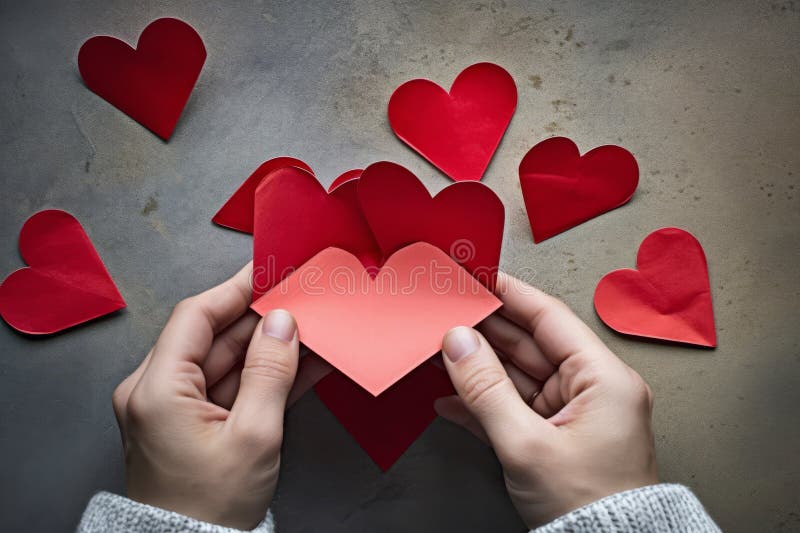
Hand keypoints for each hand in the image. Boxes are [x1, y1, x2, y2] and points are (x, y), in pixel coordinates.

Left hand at [111, 263, 329, 528]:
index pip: (196, 316)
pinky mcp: (190, 422)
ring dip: (265, 348)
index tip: (266, 271)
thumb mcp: (253, 437)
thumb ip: (270, 372)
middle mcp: (155, 392)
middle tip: (297, 300)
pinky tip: (297, 363)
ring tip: (308, 331)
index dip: (235, 289)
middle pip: (211, 337)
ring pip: (223, 361)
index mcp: (156, 390)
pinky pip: (227, 387)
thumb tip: (282, 323)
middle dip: (258, 319)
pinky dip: (260, 376)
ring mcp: (172, 408)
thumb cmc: (210, 508)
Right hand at [435, 272, 656, 527]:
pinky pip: (514, 408)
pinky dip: (483, 405)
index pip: (550, 319)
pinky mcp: (554, 437)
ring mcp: (572, 414)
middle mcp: (592, 390)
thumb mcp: (527, 444)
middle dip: (486, 332)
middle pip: (530, 346)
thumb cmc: (589, 506)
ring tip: (440, 352)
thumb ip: (486, 389)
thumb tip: (458, 343)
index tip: (482, 278)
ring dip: (478, 369)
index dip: (512, 295)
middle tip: (449, 314)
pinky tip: (451, 398)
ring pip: (517, 377)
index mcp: (604, 380)